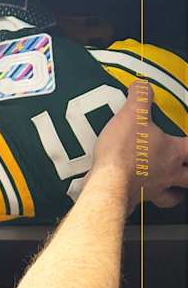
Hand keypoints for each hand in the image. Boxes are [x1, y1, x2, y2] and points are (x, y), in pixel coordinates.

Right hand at [91, 80, 187, 210]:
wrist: (107, 182)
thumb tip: (143, 85)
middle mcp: (169, 173)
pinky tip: (138, 194)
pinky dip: (146, 199)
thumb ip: (140, 97)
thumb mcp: (132, 115)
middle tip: (186, 168)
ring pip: (175, 195)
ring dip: (177, 192)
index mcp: (173, 152)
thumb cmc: (124, 152)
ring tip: (173, 189)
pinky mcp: (136, 199)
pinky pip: (147, 202)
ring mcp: (153, 189)